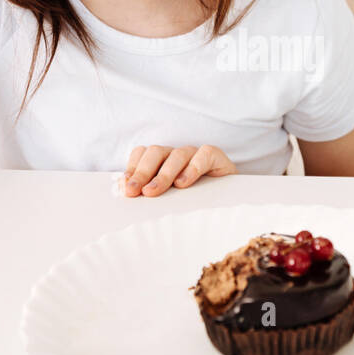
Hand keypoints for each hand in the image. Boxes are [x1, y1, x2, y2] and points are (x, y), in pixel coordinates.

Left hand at [121, 144, 235, 196]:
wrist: (228, 202)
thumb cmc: (193, 201)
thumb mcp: (168, 198)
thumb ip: (148, 193)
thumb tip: (125, 191)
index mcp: (162, 161)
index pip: (142, 154)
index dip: (132, 168)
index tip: (126, 189)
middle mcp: (176, 155)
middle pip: (155, 152)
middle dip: (142, 172)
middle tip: (134, 191)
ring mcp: (195, 154)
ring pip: (176, 155)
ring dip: (163, 174)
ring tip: (153, 192)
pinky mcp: (215, 157)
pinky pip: (203, 155)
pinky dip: (192, 168)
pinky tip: (183, 183)